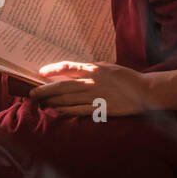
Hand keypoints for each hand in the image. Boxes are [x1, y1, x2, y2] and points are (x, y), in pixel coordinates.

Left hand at [29, 61, 151, 116]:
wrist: (144, 91)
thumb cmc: (126, 78)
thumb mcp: (107, 67)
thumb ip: (90, 69)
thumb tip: (73, 71)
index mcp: (93, 68)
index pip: (67, 67)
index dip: (51, 70)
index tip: (39, 73)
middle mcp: (91, 81)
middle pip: (62, 85)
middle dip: (45, 89)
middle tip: (32, 93)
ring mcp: (95, 96)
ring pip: (67, 98)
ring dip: (52, 101)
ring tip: (41, 103)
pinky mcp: (100, 108)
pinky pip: (78, 110)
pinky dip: (65, 110)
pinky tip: (56, 110)